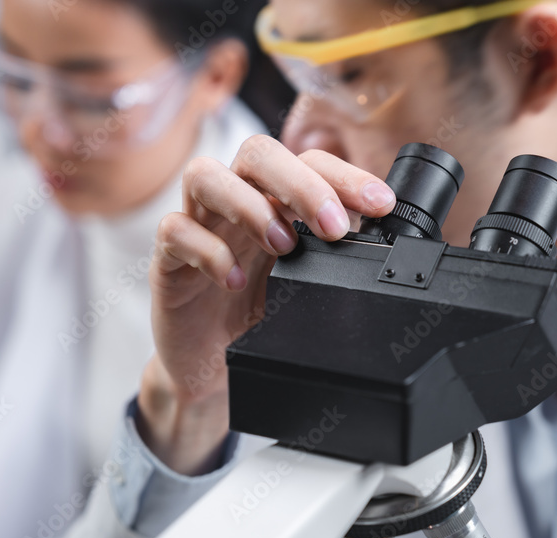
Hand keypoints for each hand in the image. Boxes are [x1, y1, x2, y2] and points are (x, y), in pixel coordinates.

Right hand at [139, 135, 395, 473]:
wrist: (208, 367)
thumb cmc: (258, 315)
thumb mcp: (307, 287)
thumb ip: (335, 263)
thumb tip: (389, 256)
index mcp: (276, 199)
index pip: (310, 161)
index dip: (347, 175)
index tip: (381, 205)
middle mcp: (236, 201)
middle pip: (257, 152)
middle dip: (300, 183)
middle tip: (332, 227)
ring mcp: (199, 224)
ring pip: (205, 174)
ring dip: (249, 205)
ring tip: (281, 246)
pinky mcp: (166, 259)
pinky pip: (174, 231)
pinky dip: (207, 251)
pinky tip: (232, 280)